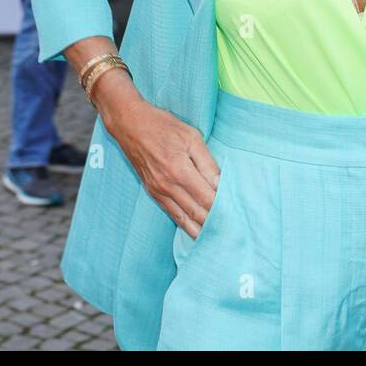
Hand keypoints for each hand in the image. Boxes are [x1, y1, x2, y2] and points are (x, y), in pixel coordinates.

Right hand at [105, 96, 220, 239]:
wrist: (129, 124)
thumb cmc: (162, 126)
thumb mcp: (191, 136)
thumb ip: (207, 162)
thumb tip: (219, 183)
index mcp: (180, 171)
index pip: (207, 199)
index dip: (222, 209)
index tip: (236, 215)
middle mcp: (168, 186)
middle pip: (196, 212)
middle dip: (214, 224)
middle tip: (231, 232)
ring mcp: (158, 191)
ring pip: (182, 218)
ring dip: (199, 230)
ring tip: (215, 240)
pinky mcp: (151, 191)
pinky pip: (170, 213)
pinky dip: (183, 224)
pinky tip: (193, 231)